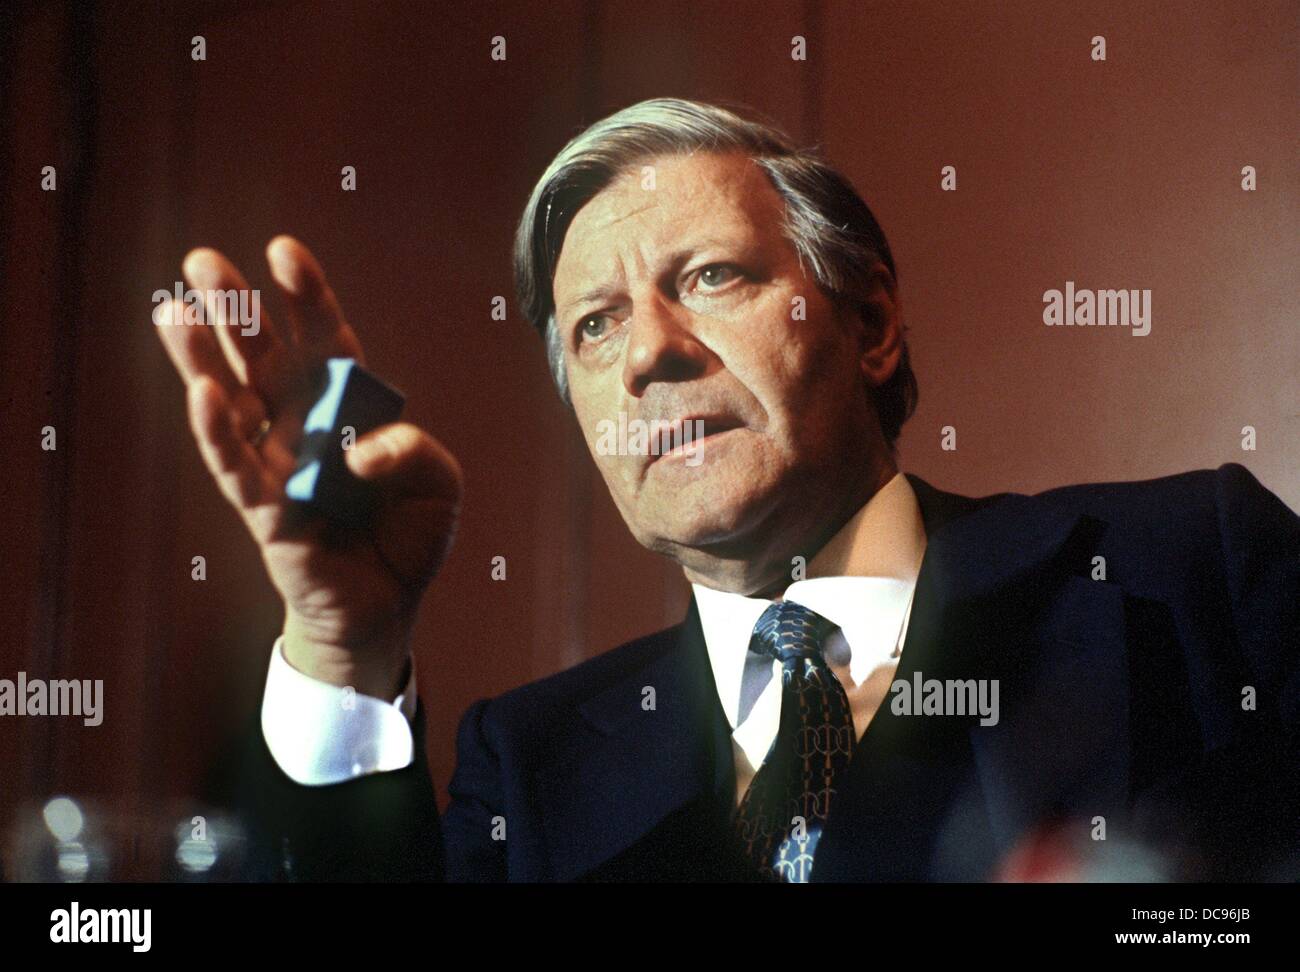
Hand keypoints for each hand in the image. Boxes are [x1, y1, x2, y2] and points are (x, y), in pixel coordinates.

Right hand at [155, 236, 461, 698]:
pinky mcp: (265, 510)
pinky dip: (219, 432)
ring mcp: (276, 464)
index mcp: (343, 408)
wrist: (388, 604)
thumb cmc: (408, 535)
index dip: (303, 297)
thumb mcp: (439, 485)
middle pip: (261, 357)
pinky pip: (237, 467)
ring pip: (231, 402)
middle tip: (201, 260)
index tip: (282, 250)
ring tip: (171, 310)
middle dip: (234, 308)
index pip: (323, 341)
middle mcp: (301, 427)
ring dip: (202, 358)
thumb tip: (362, 449)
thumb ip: (415, 453)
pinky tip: (202, 393)